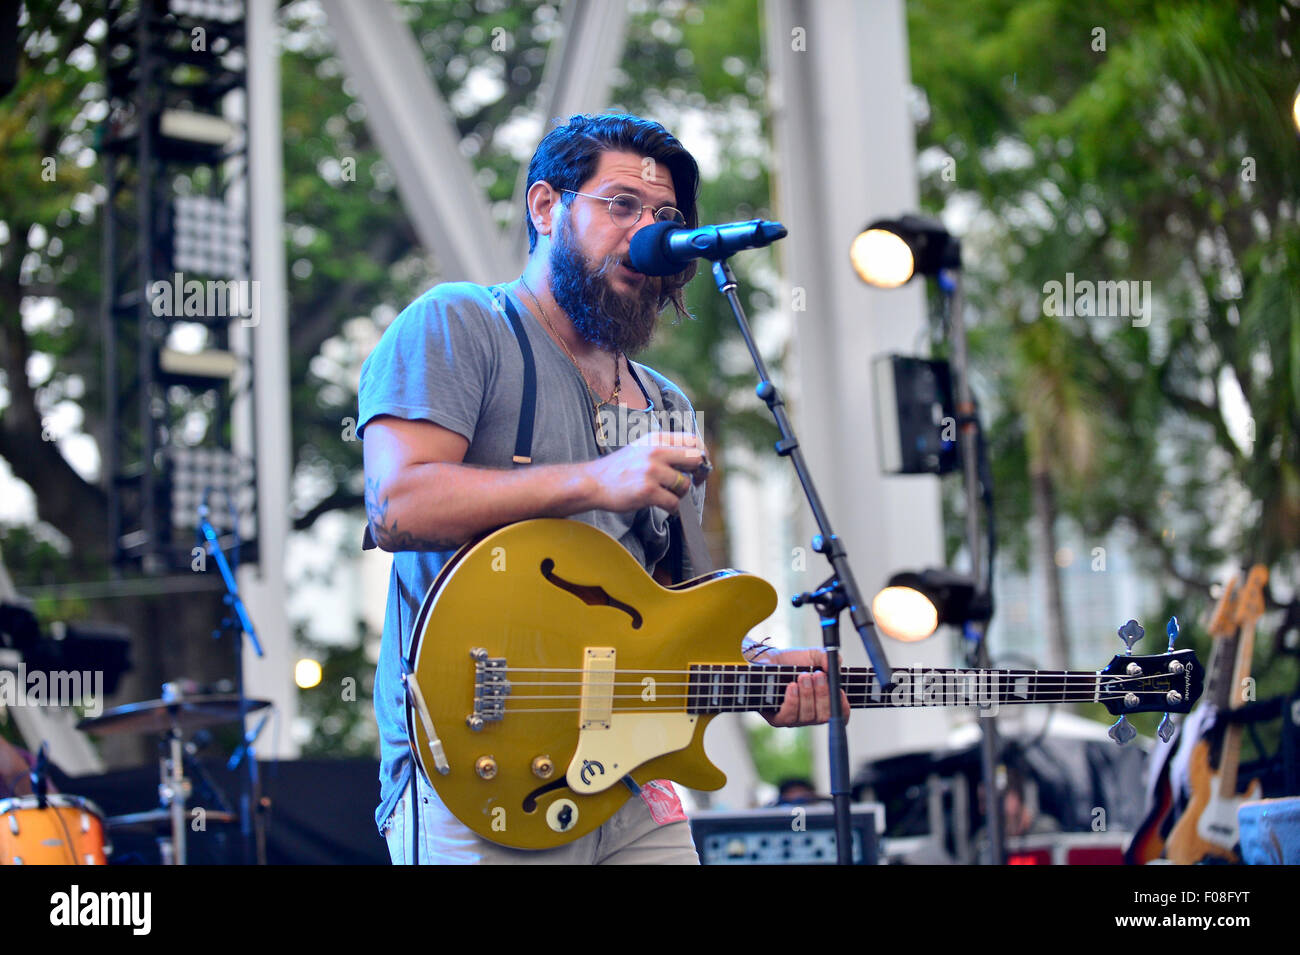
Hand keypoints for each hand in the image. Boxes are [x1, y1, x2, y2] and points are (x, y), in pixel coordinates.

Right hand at [586, 431, 703, 513]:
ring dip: (680, 494)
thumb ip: (665, 448)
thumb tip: (696, 458)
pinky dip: (673, 508)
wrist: (594, 482)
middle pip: (695, 460)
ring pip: (684, 485)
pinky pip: (674, 502)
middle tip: (689, 483)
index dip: (701, 455)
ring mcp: (651, 471)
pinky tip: (666, 507)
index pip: (692, 441)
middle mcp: (655, 451)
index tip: (697, 467)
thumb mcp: (642, 447)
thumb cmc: (620, 468)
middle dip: (696, 474)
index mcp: (656, 438)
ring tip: (667, 495)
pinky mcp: (647, 491)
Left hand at [753, 648, 850, 727]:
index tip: (840, 690)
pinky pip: (789, 717)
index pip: (841, 716)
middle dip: (823, 695)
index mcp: (825, 704)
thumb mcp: (814, 655)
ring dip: (807, 695)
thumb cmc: (794, 661)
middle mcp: (812, 715)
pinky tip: (792, 686)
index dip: (843, 706)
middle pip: (824, 716)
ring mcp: (795, 719)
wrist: (768, 659)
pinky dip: (793, 701)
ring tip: (802, 675)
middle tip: (818, 675)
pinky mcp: (777, 719)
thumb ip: (828, 657)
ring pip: (807, 716)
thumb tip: (833, 665)